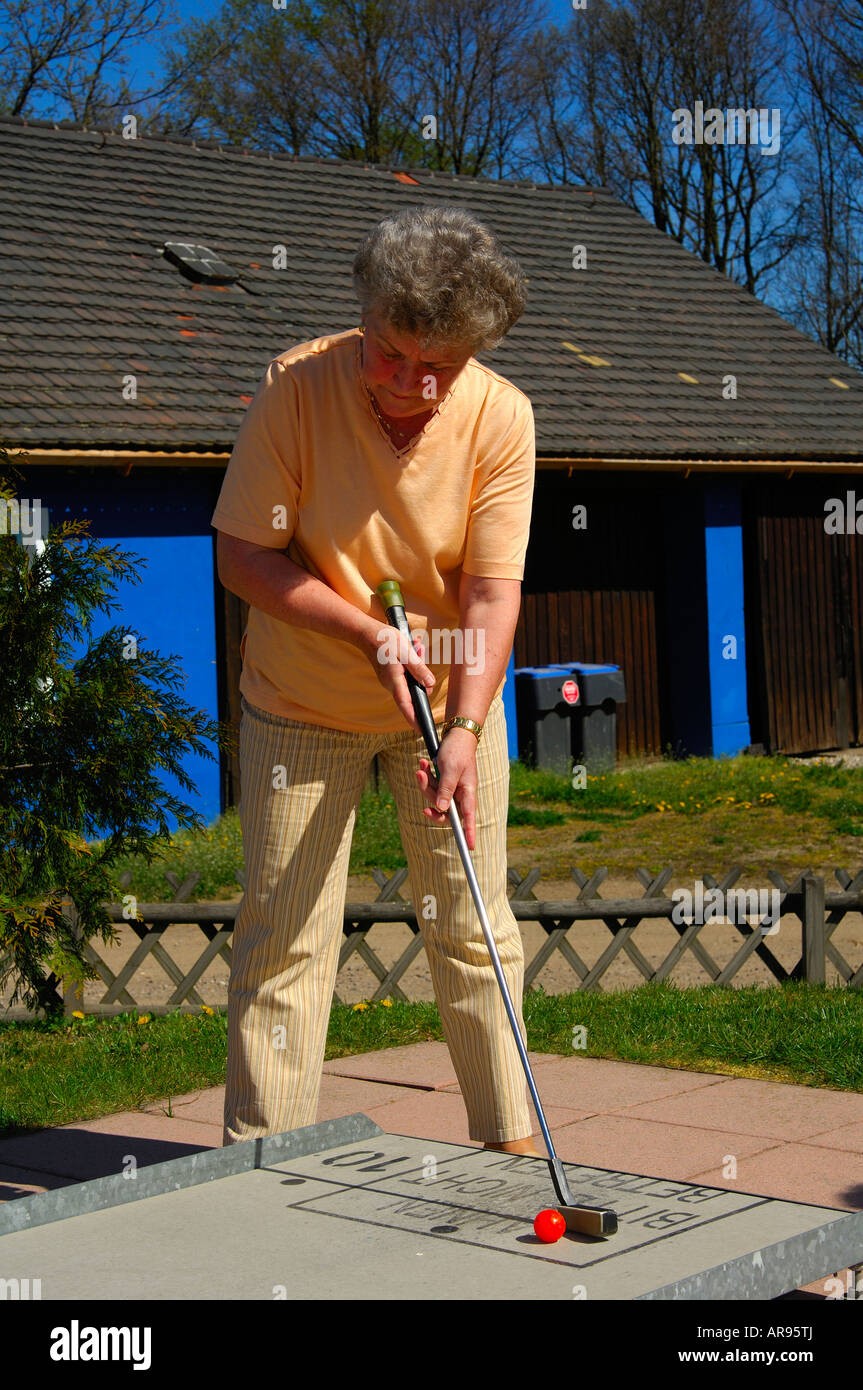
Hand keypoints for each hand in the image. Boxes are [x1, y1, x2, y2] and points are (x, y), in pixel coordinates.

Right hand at [361, 623, 435, 732]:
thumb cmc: (385, 640)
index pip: (406, 704)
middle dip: (422, 676)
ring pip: (411, 679)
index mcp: (394, 681)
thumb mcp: (406, 652)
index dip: (414, 718)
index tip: (421, 730)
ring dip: (417, 664)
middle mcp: (391, 683)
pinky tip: (411, 647)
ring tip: (415, 647)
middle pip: (413, 689)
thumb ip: (419, 669)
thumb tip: (429, 684)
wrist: (365, 632)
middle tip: (420, 653)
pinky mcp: (390, 673)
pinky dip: (412, 661)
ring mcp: (390, 679)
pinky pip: (406, 672)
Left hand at [416, 727, 477, 850]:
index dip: (469, 833)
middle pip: (442, 808)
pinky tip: (423, 763)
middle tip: (420, 777)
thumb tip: (441, 810)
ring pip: (433, 796)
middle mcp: (460, 793)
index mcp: (467, 792)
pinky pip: (431, 786)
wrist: (456, 733)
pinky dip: (425, 776)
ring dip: (424, 782)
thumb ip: (446, 790)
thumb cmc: (457, 750)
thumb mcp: (450, 770)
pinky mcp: (443, 782)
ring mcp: (451, 788)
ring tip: (421, 764)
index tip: (469, 848)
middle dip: (428, 795)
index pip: (469, 818)